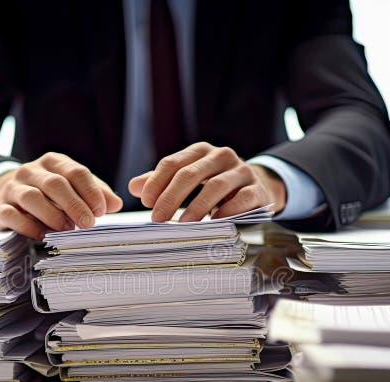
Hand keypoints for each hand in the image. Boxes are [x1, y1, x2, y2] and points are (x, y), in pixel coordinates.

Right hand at [0, 152, 122, 238]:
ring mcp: (13, 188)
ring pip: (32, 198)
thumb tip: (116, 204)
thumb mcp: (72, 187)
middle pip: (55, 184)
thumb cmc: (49, 194)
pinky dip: (29, 227)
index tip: (101, 211)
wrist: (6, 194)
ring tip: (67, 229)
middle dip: (74, 205)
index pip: (75, 172)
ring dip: (53, 215)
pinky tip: (43, 236)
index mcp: (53, 162)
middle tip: (88, 223)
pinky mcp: (0, 207)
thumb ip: (96, 194)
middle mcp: (31, 171)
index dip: (91, 191)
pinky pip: (12, 216)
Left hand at [128, 142, 285, 221]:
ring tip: (184, 222)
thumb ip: (161, 181)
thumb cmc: (214, 184)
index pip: (173, 163)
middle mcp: (221, 156)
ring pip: (216, 186)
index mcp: (200, 151)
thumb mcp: (189, 179)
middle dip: (171, 196)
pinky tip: (215, 222)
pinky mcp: (257, 190)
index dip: (157, 182)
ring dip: (197, 205)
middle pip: (191, 173)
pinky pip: (242, 199)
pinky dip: (228, 211)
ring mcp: (241, 172)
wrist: (257, 187)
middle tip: (157, 217)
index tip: (145, 202)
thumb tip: (133, 187)